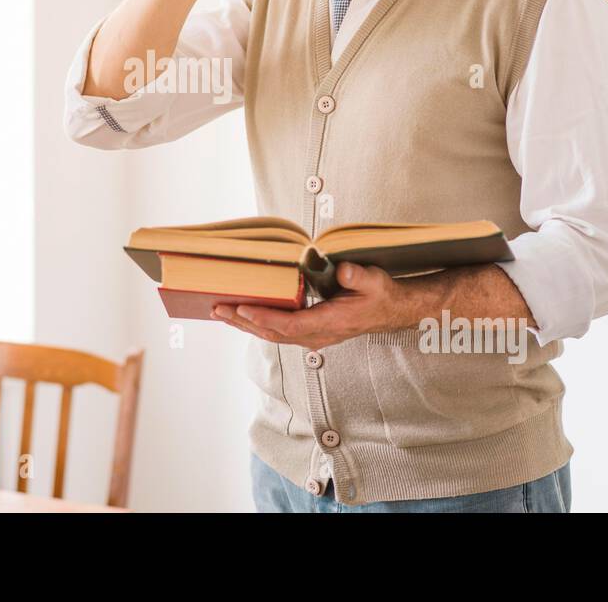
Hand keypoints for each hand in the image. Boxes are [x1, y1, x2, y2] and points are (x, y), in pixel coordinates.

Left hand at [210, 261, 412, 350]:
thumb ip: (357, 276)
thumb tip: (342, 271)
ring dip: (246, 323)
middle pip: (273, 332)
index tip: (243, 307)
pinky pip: (278, 331)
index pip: (291, 324)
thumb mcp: (374, 280)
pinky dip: (257, 322)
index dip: (265, 317)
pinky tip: (242, 314)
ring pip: (273, 334)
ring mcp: (313, 336)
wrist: (390, 311)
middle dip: (244, 321)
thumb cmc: (380, 294)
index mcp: (330, 322)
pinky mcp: (310, 333)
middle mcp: (318, 335)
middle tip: (217, 308)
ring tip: (220, 312)